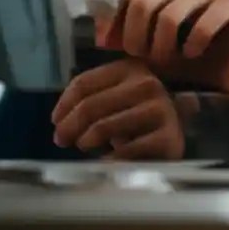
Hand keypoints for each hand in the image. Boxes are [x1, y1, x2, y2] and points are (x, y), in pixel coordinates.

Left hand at [50, 59, 183, 159]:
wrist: (172, 138)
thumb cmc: (135, 118)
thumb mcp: (114, 99)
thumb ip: (90, 99)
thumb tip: (60, 121)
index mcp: (132, 69)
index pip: (83, 83)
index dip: (63, 105)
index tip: (56, 121)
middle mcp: (148, 83)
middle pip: (90, 104)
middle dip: (69, 126)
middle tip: (61, 141)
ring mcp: (160, 109)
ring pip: (103, 126)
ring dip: (85, 141)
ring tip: (84, 146)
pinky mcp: (168, 137)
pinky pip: (123, 151)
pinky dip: (108, 159)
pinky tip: (106, 160)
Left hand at [103, 0, 228, 65]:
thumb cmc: (191, 51)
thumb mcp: (153, 44)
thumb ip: (127, 37)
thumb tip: (99, 37)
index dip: (119, 25)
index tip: (122, 50)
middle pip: (144, 3)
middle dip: (139, 38)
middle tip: (145, 59)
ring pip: (170, 16)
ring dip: (164, 46)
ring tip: (168, 61)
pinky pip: (202, 26)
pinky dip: (193, 46)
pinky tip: (193, 55)